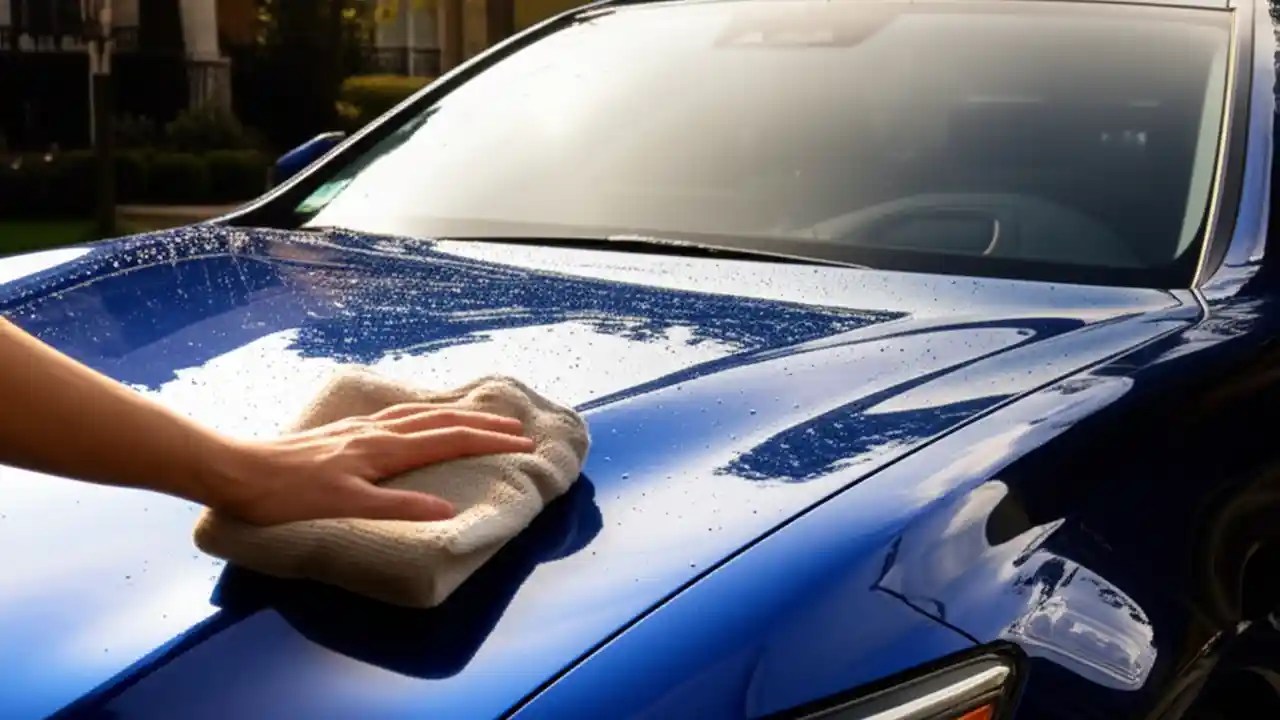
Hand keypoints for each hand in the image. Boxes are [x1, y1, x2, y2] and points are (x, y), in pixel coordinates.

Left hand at [208, 404, 534, 525]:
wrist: (238, 472)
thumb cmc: (289, 495)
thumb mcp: (347, 506)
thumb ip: (400, 507)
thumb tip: (448, 510)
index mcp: (384, 449)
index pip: (449, 440)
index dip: (488, 441)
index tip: (522, 442)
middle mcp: (377, 432)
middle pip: (441, 421)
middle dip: (483, 424)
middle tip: (518, 427)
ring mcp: (360, 429)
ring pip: (420, 413)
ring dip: (457, 415)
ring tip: (481, 417)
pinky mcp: (345, 433)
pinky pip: (400, 415)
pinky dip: (425, 413)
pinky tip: (421, 417)